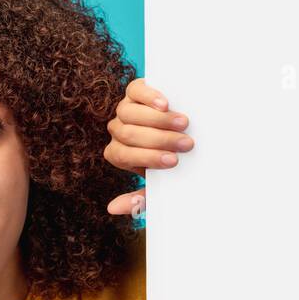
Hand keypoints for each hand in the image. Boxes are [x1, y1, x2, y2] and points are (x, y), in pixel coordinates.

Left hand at [104, 78, 194, 215]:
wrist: (183, 133)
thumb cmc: (171, 162)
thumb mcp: (158, 184)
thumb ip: (139, 199)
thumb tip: (112, 208)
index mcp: (119, 153)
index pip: (123, 155)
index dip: (147, 158)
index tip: (173, 161)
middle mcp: (118, 131)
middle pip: (128, 134)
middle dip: (159, 139)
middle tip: (186, 144)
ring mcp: (124, 109)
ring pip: (129, 113)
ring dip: (159, 120)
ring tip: (184, 123)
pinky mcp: (134, 91)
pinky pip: (135, 91)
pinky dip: (149, 96)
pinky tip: (166, 103)